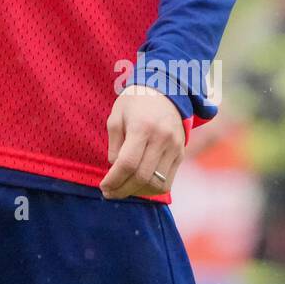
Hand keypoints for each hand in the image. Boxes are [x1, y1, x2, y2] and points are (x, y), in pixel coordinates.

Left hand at [100, 84, 185, 199]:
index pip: (127, 163)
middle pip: (142, 176)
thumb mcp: (116, 117)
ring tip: (123, 190)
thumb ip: (114, 145)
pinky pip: (168, 181)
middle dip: (123, 190)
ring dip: (137, 192)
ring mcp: (175, 147)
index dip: (114, 179)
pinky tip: (138, 186)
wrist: (165, 91)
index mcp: (142, 127)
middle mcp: (162, 138)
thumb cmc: (134, 103)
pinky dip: (151, 189)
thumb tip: (115, 169)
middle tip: (109, 193)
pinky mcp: (181, 154)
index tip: (103, 187)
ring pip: (157, 183)